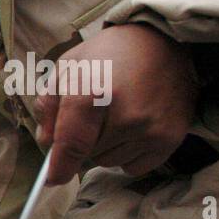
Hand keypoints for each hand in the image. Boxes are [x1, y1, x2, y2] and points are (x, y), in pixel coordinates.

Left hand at [34, 24, 197, 185]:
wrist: (163, 40)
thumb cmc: (108, 54)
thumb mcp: (67, 68)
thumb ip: (49, 106)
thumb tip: (47, 143)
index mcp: (94, 92)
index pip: (71, 144)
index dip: (59, 166)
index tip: (51, 178)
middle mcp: (127, 114)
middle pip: (88, 156)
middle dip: (84, 142)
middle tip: (95, 115)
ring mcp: (152, 128)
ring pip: (110, 162)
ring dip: (106, 147)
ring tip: (117, 115)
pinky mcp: (171, 138)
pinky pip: (134, 166)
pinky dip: (128, 153)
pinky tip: (133, 127)